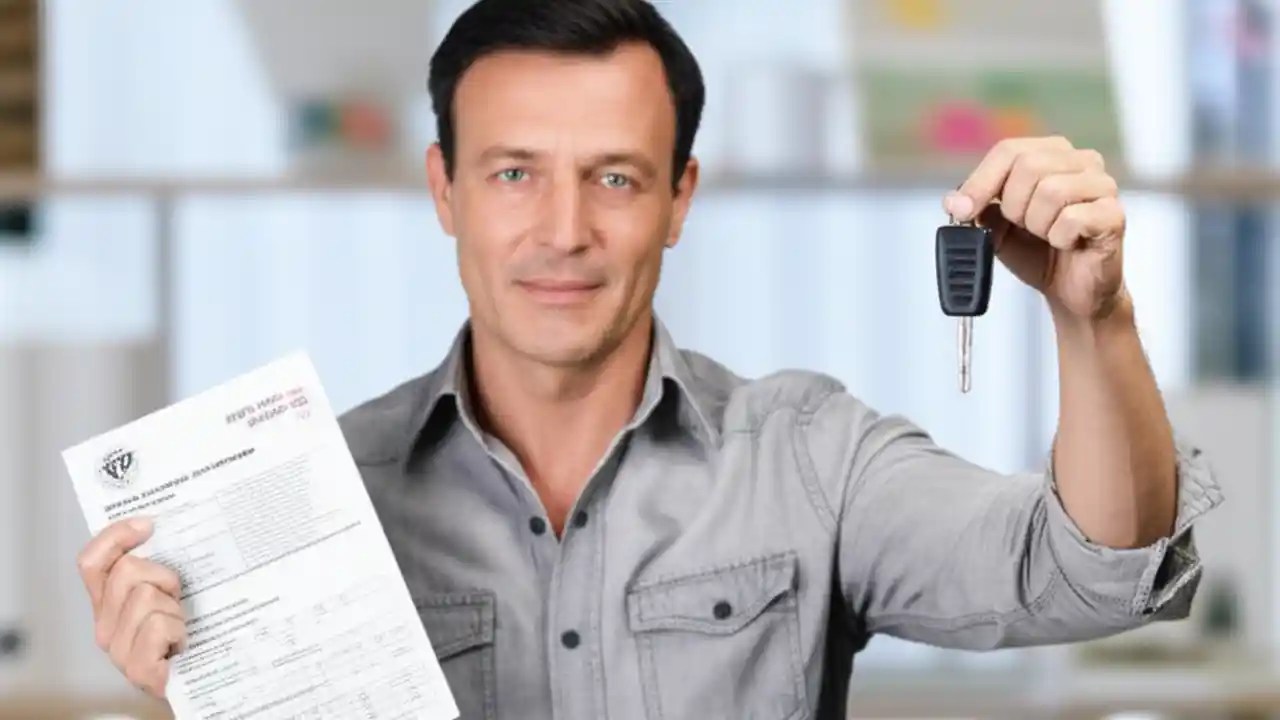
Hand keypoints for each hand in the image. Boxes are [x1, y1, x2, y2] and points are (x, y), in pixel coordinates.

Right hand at [76, 517, 185, 697]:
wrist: (196, 682)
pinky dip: (177, 630)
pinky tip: (180, 644)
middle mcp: (105, 625)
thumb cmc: (184, 635)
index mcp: (108, 603)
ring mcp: (118, 650)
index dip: (116, 536)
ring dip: (175, 607)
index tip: (148, 525)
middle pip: (127, 571)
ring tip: (180, 626)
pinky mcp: (137, 669)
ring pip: (147, 596)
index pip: (92, 561)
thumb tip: (161, 528)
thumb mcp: (168, 593)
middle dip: (163, 577)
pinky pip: (157, 626)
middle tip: (176, 599)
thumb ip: (155, 568)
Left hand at [944, 136, 1127, 320]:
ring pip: (1051, 191)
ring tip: (1046, 235)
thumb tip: (954, 200)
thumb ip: (976, 208)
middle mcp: (1081, 161)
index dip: (981, 180)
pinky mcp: (1114, 214)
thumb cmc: (1037, 252)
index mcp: (1051, 154)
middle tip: (1022, 226)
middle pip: (1029, 166)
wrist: (1070, 291)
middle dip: (1013, 206)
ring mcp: (1103, 185)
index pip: (1009, 150)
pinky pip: (1072, 218)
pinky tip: (1067, 243)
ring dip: (1037, 224)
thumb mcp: (994, 227)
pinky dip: (1059, 237)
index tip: (963, 209)